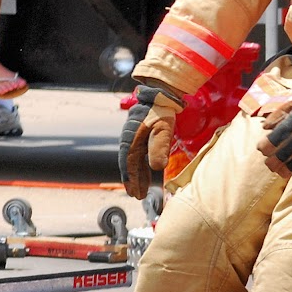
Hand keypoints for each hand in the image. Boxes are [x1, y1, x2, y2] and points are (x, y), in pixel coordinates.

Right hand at [119, 84, 184, 199]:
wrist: (160, 96)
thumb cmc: (161, 112)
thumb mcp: (163, 130)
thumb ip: (159, 147)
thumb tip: (156, 168)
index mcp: (131, 140)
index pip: (128, 164)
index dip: (131, 180)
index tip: (134, 193)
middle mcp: (129, 141)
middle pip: (129, 166)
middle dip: (133, 182)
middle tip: (137, 196)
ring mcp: (134, 139)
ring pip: (134, 162)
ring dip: (138, 176)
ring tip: (142, 191)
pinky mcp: (141, 138)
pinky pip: (139, 156)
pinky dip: (142, 167)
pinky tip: (147, 175)